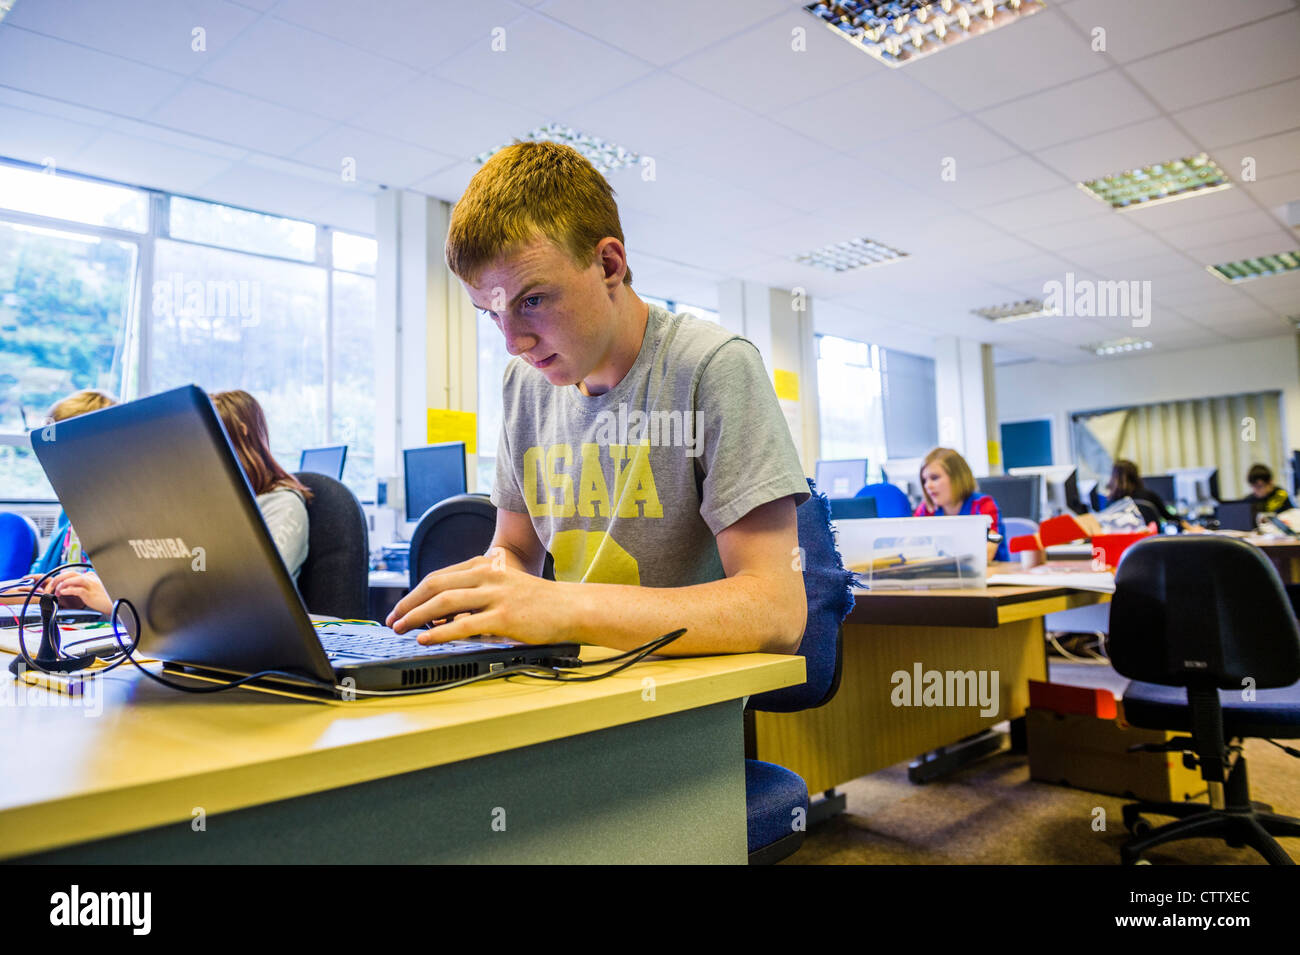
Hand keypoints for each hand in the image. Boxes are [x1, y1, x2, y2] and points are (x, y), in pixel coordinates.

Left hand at [45, 570, 111, 613]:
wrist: (111, 606)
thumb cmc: (99, 599)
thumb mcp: (88, 589)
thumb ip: (78, 584)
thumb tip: (65, 581)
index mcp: (89, 576)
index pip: (70, 573)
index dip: (59, 578)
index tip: (52, 585)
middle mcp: (90, 578)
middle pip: (70, 573)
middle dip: (57, 579)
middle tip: (50, 588)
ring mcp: (91, 585)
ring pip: (73, 579)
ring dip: (61, 585)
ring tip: (56, 592)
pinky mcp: (91, 594)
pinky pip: (77, 590)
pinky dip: (68, 591)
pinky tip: (62, 593)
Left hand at [385, 548, 566, 644]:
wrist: (571, 607)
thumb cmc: (539, 601)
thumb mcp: (504, 586)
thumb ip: (476, 593)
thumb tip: (443, 612)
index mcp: (484, 566)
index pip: (438, 577)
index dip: (414, 593)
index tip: (401, 609)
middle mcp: (486, 576)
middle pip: (435, 585)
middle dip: (408, 604)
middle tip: (393, 620)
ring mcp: (495, 595)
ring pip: (444, 601)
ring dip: (417, 616)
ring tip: (401, 629)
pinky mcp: (503, 616)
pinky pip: (463, 624)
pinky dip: (440, 631)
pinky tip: (426, 639)